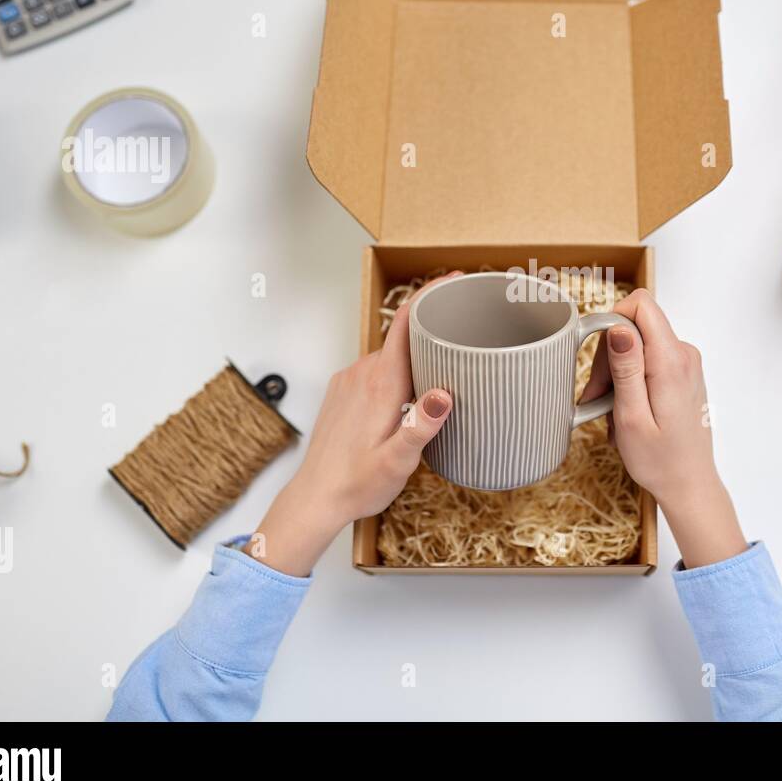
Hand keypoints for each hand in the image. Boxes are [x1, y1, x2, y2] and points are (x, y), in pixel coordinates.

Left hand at [246, 273, 459, 575]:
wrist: (316, 499)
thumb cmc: (358, 483)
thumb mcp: (399, 460)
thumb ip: (421, 425)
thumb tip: (444, 394)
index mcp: (381, 383)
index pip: (404, 322)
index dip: (428, 295)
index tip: (453, 281)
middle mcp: (362, 374)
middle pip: (401, 335)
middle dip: (431, 328)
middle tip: (465, 330)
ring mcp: (349, 381)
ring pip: (389, 354)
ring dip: (414, 354)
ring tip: (443, 366)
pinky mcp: (343, 393)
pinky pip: (375, 369)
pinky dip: (396, 370)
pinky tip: (411, 392)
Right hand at [580, 289, 747, 568]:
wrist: (690, 485)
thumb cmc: (660, 460)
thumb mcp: (632, 416)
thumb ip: (626, 368)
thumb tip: (618, 326)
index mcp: (671, 361)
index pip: (641, 305)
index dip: (611, 322)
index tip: (599, 360)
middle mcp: (684, 355)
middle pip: (636, 325)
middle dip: (609, 355)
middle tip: (597, 395)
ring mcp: (686, 363)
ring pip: (639, 344)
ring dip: (617, 372)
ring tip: (611, 409)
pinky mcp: (682, 374)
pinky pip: (649, 360)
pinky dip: (631, 379)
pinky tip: (625, 409)